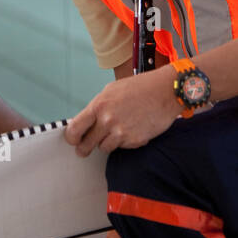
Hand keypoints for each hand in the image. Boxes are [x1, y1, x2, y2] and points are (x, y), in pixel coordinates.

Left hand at [64, 66, 179, 156]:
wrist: (165, 91)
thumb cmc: (140, 87)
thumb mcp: (112, 90)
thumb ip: (98, 107)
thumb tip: (86, 121)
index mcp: (99, 106)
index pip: (75, 129)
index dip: (71, 137)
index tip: (73, 140)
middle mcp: (107, 121)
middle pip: (86, 144)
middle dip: (84, 148)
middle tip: (84, 149)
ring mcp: (121, 133)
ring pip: (104, 148)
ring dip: (107, 143)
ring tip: (115, 132)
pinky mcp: (135, 141)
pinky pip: (122, 147)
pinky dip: (124, 142)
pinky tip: (131, 129)